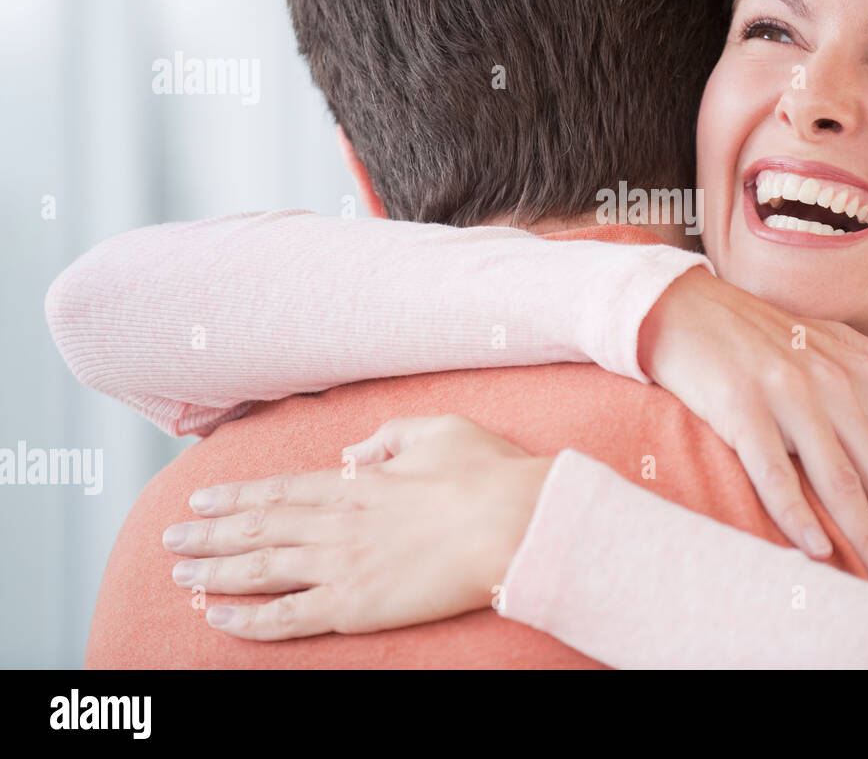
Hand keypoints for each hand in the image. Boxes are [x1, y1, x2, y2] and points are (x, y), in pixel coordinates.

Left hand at [162, 415, 553, 639]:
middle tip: (172, 542)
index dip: (235, 496)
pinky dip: (250, 620)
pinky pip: (289, 618)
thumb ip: (389, 437)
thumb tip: (352, 453)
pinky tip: (221, 620)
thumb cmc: (486, 474)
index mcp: (357, 482)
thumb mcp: (438, 430)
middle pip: (258, 528)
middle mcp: (337, 523)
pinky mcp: (356, 606)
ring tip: (181, 577)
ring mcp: (342, 566)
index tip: (201, 499)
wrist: (513, 522)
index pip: (279, 490)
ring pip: (262, 569)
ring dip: (216, 574)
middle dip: (209, 536)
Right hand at [637, 267, 867, 603]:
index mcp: (865, 375)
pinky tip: (816, 552)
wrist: (687, 307)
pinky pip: (773, 470)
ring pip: (840, 483)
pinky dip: (795, 513)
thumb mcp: (839, 339)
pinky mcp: (741, 408)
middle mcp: (835, 387)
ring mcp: (788, 397)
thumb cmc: (765, 332)